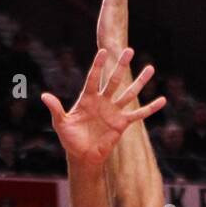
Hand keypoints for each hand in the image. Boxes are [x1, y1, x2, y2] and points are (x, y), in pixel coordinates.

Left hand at [41, 48, 165, 166]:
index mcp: (88, 98)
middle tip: (128, 50)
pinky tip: (162, 100)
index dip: (98, 66)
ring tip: (151, 68)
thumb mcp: (61, 123)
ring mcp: (114, 111)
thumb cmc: (70, 139)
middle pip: (114, 80)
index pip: (93, 78)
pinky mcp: (122, 124)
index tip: (103, 52)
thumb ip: (55, 109)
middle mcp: (103, 101)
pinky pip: (139, 115)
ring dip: (140, 81)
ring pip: (129, 93)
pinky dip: (150, 108)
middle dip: (121, 66)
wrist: (82, 156)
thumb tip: (44, 96)